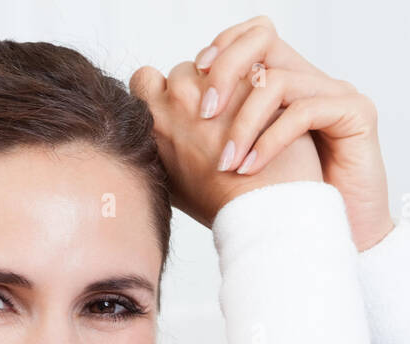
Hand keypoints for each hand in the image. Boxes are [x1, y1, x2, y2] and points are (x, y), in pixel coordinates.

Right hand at [130, 59, 323, 229]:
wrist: (259, 210)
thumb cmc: (219, 206)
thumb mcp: (172, 185)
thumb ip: (159, 151)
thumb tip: (152, 141)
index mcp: (151, 123)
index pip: (144, 79)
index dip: (163, 89)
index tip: (182, 109)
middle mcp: (176, 101)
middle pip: (182, 72)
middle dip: (199, 89)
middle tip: (218, 120)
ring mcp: (213, 90)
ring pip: (218, 66)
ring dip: (229, 83)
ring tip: (243, 117)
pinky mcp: (248, 84)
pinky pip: (248, 70)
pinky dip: (255, 87)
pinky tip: (264, 114)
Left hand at [190, 15, 394, 250]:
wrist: (320, 240)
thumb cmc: (275, 206)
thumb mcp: (226, 167)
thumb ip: (195, 139)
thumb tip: (147, 118)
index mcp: (279, 87)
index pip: (246, 39)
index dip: (218, 50)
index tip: (188, 79)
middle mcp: (308, 80)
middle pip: (261, 43)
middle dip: (224, 76)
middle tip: (201, 116)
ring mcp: (335, 92)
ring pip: (277, 81)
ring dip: (243, 123)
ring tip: (225, 161)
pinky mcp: (356, 112)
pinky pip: (304, 112)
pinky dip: (270, 141)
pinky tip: (249, 169)